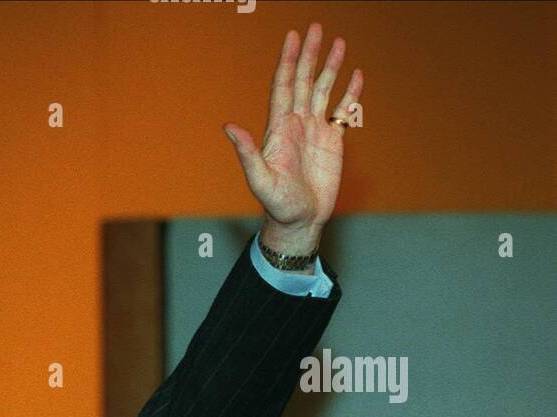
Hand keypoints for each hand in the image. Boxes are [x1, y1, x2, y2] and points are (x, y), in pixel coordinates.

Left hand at [224, 23, 362, 253]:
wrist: (300, 221)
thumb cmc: (277, 204)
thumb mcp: (259, 180)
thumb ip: (246, 153)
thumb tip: (229, 128)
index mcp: (278, 128)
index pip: (283, 86)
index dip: (287, 61)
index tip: (293, 37)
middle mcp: (296, 124)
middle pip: (303, 81)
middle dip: (309, 55)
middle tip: (316, 28)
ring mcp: (315, 131)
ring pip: (323, 91)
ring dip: (330, 67)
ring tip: (338, 43)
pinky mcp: (332, 141)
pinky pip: (342, 111)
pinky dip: (349, 93)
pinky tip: (356, 75)